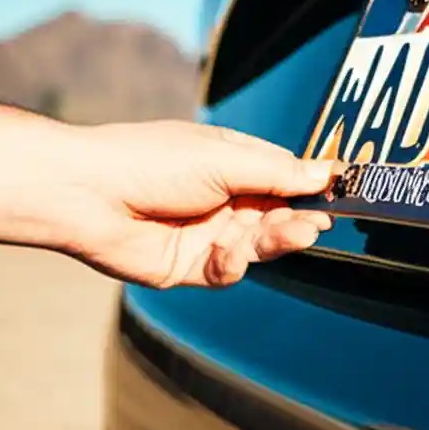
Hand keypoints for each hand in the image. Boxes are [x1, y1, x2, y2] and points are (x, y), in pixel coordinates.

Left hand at [60, 121, 336, 288]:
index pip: (284, 177)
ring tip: (294, 234)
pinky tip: (230, 251)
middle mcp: (223, 199)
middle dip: (297, 219)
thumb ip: (276, 172)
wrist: (88, 194)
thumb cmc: (150, 160)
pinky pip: (228, 271)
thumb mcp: (224, 158)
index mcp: (232, 163)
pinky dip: (234, 263)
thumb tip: (325, 174)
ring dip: (275, 241)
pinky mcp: (190, 267)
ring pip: (257, 245)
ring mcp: (208, 234)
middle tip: (317, 222)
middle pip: (276, 216)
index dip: (310, 187)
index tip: (340, 193)